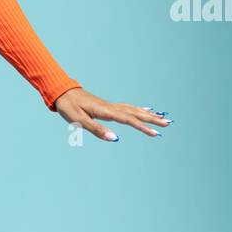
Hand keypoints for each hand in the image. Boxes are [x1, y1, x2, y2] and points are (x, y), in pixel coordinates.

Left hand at [52, 88, 172, 142]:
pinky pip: (128, 108)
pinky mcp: (107, 106)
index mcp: (106, 111)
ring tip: (163, 118)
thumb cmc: (68, 107)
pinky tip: (144, 111)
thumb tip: (116, 139)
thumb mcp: (79, 121)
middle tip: (169, 124)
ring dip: (148, 114)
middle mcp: (111, 107)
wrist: (62, 92)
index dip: (143, 128)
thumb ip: (97, 130)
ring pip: (134, 110)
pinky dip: (139, 110)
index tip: (156, 134)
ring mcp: (110, 106)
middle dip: (152, 120)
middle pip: (136, 113)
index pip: (129, 120)